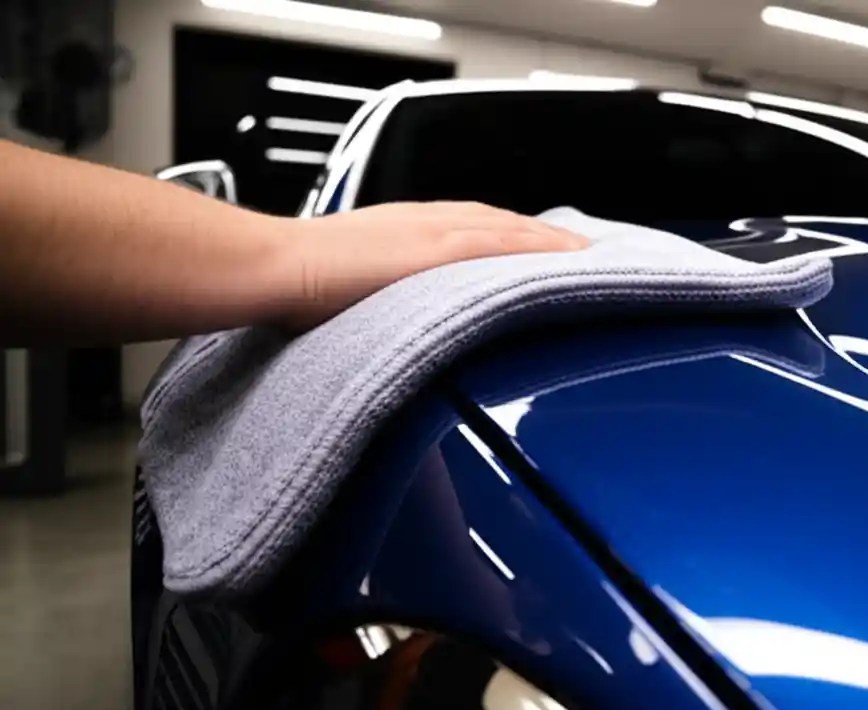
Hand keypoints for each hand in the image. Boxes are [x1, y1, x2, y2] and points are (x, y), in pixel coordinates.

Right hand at [275, 202, 587, 329]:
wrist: (273, 267)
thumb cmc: (295, 283)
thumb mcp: (346, 284)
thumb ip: (377, 293)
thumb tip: (384, 320)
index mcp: (401, 228)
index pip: (469, 225)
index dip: (508, 234)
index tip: (535, 245)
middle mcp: (422, 221)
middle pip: (497, 222)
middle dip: (539, 233)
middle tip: (578, 247)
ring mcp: (430, 233)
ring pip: (506, 230)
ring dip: (548, 239)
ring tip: (585, 252)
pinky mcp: (435, 249)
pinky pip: (500, 245)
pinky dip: (536, 248)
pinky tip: (565, 257)